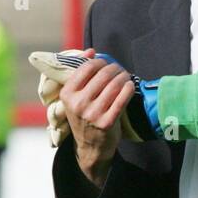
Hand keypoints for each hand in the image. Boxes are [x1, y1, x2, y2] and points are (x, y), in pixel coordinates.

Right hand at [30, 48, 146, 184]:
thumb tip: (91, 51)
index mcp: (67, 94)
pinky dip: (129, 88)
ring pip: (114, 85)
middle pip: (102, 75)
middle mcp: (78, 104)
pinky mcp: (107, 123)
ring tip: (126, 76)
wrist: (90, 147)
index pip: (86, 68)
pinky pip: (122, 99)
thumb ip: (81, 74)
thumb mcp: (75, 97)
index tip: (106, 64)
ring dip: (123, 76)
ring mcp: (93, 114)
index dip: (100, 62)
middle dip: (115, 68)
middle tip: (120, 70)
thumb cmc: (84, 117)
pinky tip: (130, 85)